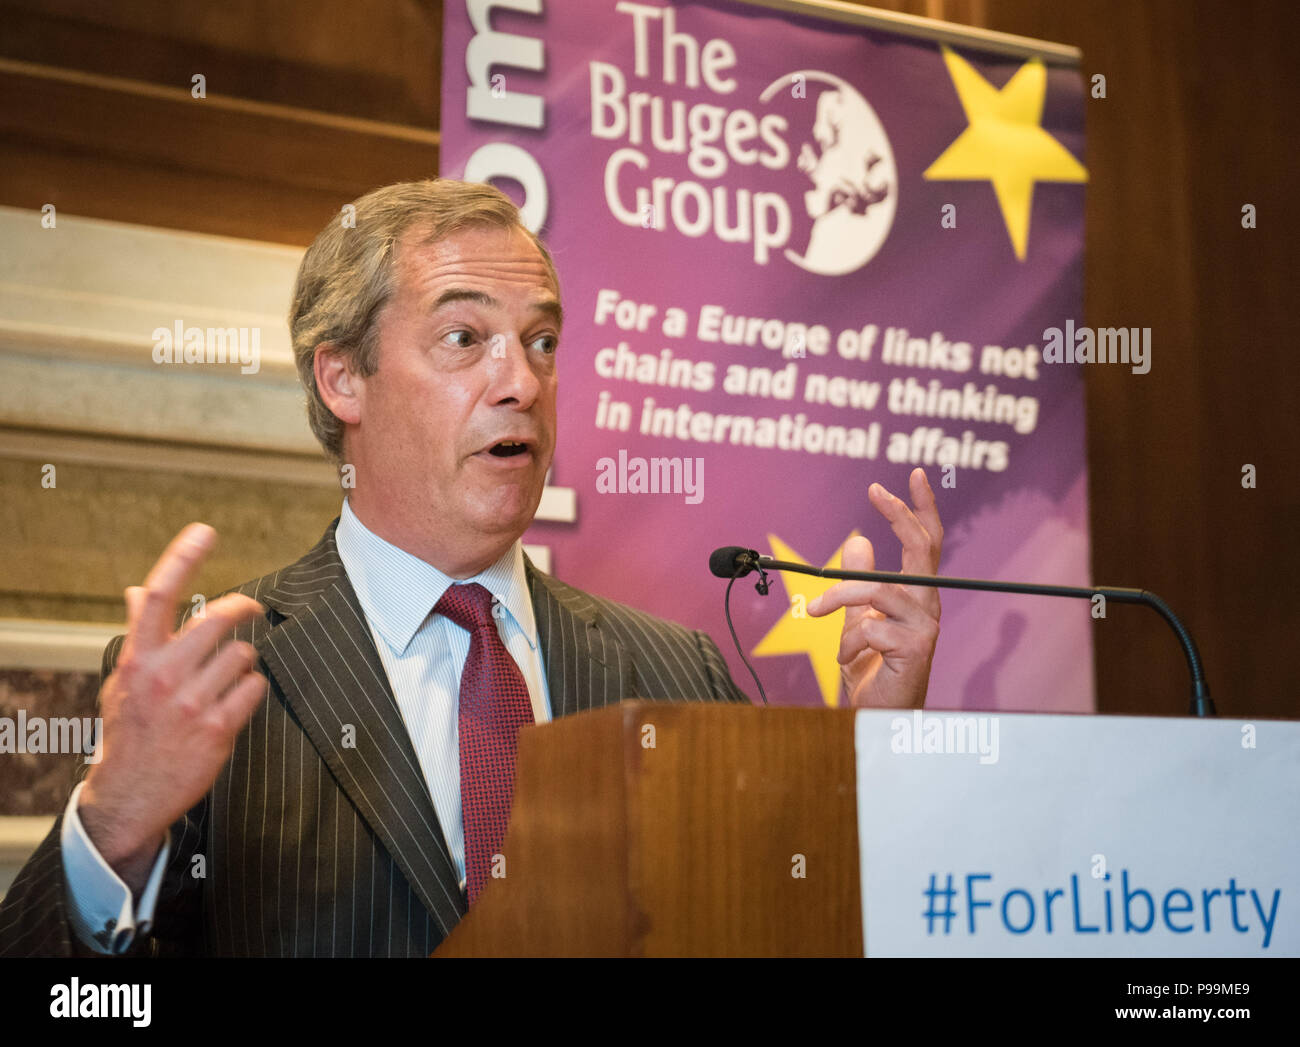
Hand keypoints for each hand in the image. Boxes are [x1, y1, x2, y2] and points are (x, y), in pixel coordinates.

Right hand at [78, 524, 266, 892]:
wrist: (129, 795)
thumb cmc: (130, 732)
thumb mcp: (122, 682)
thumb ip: (137, 636)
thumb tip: (134, 590)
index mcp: (136, 660)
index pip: (156, 598)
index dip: (182, 559)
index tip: (204, 532)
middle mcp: (162, 677)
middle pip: (217, 619)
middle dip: (242, 609)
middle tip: (252, 609)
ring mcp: (190, 704)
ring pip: (243, 655)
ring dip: (244, 662)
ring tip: (228, 679)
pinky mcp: (217, 729)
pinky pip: (255, 689)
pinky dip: (252, 690)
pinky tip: (236, 703)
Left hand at [807, 468, 942, 708]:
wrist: (876, 718)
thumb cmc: (870, 670)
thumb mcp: (856, 619)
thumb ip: (858, 582)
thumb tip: (858, 540)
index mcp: (916, 596)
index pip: (926, 544)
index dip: (922, 509)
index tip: (913, 475)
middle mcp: (928, 606)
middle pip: (921, 549)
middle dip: (901, 515)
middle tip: (877, 491)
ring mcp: (925, 628)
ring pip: (878, 589)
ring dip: (839, 598)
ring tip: (814, 613)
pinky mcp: (915, 650)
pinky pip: (870, 628)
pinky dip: (846, 642)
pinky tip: (846, 659)